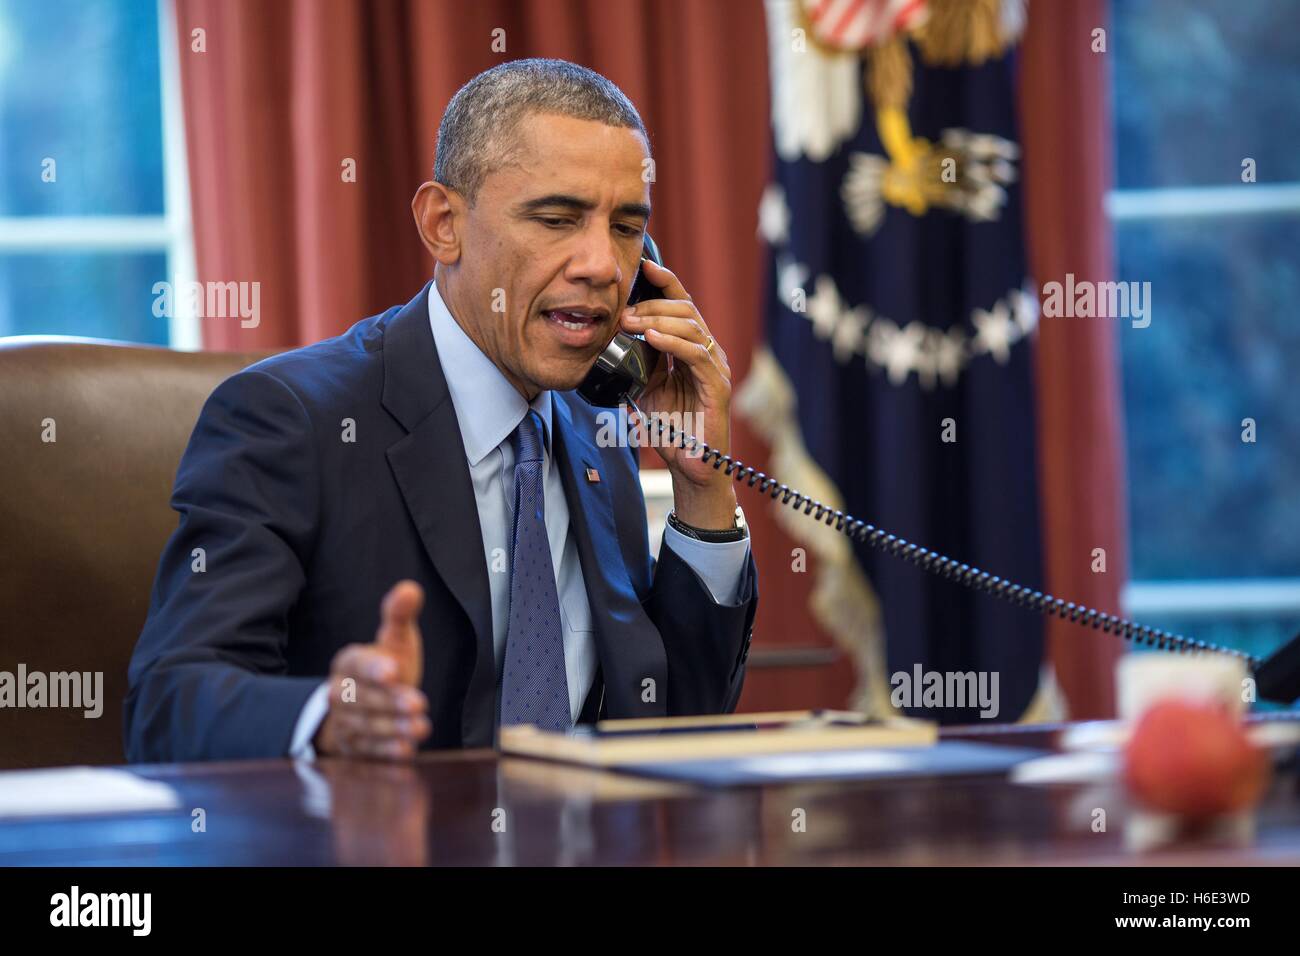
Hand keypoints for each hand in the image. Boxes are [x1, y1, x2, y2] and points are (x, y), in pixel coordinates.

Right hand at [313, 580, 431, 759]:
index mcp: (348, 662)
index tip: (393, 670)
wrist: (365, 705)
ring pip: (366, 726)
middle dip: (391, 702)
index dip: (374, 668)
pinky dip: (386, 752)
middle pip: (363, 698)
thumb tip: (409, 588)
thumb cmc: (385, 667)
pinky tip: (405, 751)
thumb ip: (399, 616)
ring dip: (393, 728)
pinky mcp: (353, 747)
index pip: (358, 664)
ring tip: (421, 728)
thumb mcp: (394, 641)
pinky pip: (368, 751)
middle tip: (418, 703)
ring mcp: (344, 722)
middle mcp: (340, 692)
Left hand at [620, 258, 737, 529]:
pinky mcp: (717, 387)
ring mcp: (715, 368)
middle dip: (652, 304)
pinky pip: (697, 355)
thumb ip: (637, 361)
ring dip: (657, 320)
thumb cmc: (670, 428)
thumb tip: (610, 336)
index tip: (643, 265)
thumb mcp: (645, 387)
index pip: (681, 305)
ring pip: (691, 327)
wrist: (689, 465)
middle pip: (686, 310)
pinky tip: (652, 338)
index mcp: (691, 349)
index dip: (665, 283)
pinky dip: (673, 343)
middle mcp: (707, 353)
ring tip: (631, 322)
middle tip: (623, 310)